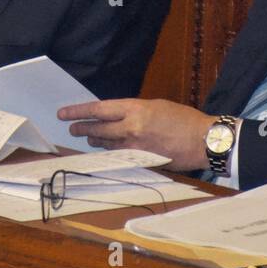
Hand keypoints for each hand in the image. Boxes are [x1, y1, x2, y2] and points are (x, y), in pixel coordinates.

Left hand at [57, 98, 215, 170]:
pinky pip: (120, 156)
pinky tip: (106, 151)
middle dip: (82, 128)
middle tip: (72, 128)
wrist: (202, 139)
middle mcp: (131, 128)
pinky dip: (111, 152)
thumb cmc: (183, 119)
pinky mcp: (142, 161)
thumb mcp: (156, 106)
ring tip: (88, 138)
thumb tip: (119, 116)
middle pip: (98, 129)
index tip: (64, 113)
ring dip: (95, 141)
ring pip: (107, 144)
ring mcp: (135, 147)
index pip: (99, 110)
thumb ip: (135, 111)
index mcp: (135, 109)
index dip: (79, 111)